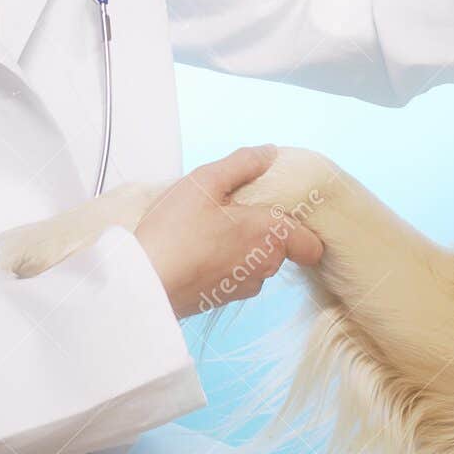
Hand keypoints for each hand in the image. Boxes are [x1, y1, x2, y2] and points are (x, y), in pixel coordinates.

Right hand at [134, 145, 323, 318]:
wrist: (143, 284)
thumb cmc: (175, 231)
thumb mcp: (206, 181)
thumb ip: (243, 163)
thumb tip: (269, 154)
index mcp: (270, 236)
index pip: (310, 244)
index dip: (301, 225)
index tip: (277, 209)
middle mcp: (264, 266)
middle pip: (280, 246)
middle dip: (262, 227)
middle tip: (228, 209)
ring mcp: (243, 287)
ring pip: (257, 261)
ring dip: (242, 245)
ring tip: (207, 228)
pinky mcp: (222, 299)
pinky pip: (235, 275)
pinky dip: (224, 262)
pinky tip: (197, 249)